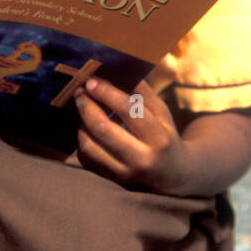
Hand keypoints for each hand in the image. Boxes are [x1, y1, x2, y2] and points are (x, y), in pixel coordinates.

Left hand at [74, 78, 190, 193]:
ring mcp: (125, 174)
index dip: (106, 92)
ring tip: (83, 108)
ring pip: (89, 146)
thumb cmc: (165, 138)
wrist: (172, 178)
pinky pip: (86, 159)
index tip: (92, 81)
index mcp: (159, 139)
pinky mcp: (111, 181)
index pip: (128, 110)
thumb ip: (142, 92)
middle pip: (103, 129)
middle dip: (86, 106)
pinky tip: (85, 127)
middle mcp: (142, 160)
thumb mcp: (162, 114)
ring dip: (81, 123)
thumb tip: (117, 68)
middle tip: (78, 92)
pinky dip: (82, 140)